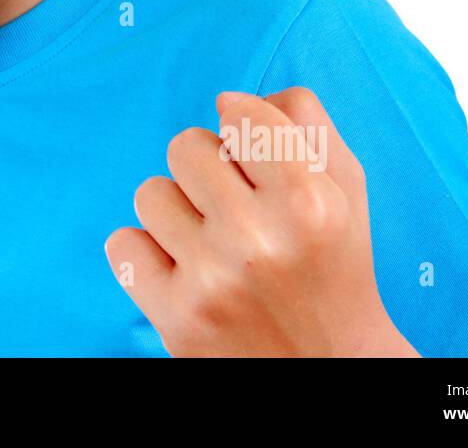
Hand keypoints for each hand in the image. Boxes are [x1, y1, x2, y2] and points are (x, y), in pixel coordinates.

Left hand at [104, 86, 417, 356]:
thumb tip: (232, 99)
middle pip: (185, 145)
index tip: (250, 150)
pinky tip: (183, 268)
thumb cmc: (334, 265)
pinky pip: (122, 244)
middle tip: (234, 203)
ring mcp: (211, 282)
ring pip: (150, 192)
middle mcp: (257, 240)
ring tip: (212, 240)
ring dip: (177, 210)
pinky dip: (147, 253)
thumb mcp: (345, 189)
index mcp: (308, 202)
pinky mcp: (175, 318)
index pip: (240, 112)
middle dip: (206, 166)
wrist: (332, 368)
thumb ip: (304, 124)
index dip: (242, 123)